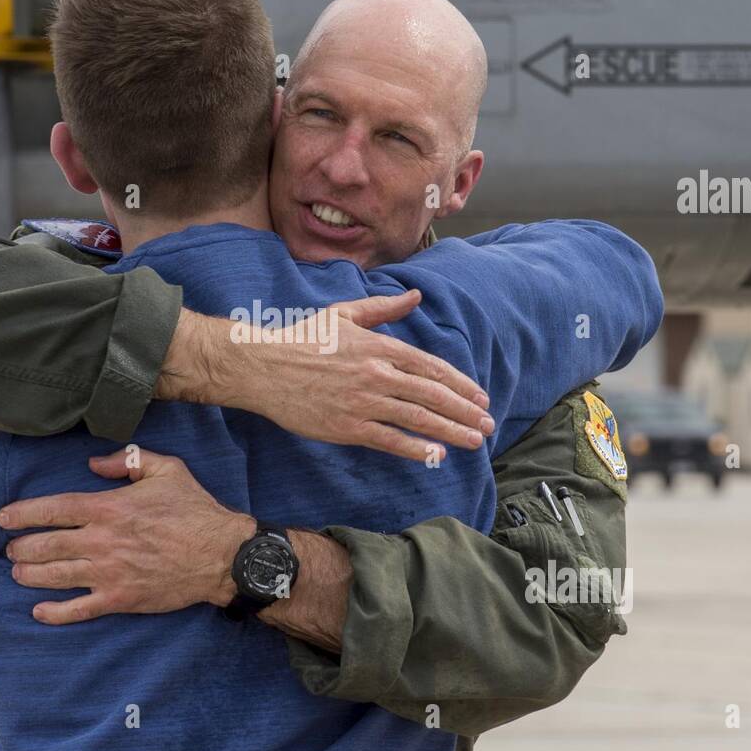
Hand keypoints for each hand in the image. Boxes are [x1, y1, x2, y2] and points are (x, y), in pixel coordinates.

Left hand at [0, 448, 251, 623]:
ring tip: (19, 571)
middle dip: (22, 547)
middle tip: (12, 548)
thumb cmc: (195, 510)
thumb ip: (128, 460)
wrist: (221, 554)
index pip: (54, 509)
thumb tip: (94, 464)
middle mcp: (102, 541)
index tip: (3, 518)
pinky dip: (54, 613)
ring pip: (55, 577)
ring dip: (30, 574)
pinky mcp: (120, 599)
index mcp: (109, 508)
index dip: (23, 514)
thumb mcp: (167, 469)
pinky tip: (39, 612)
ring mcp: (109, 573)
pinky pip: (78, 609)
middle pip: (47, 545)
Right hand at [158, 290, 493, 461]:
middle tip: (487, 425)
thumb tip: (415, 296)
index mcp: (378, 347)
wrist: (263, 366)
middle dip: (464, 411)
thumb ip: (383, 308)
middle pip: (431, 395)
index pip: (430, 367)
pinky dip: (414, 448)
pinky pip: (389, 439)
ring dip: (450, 431)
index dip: (459, 384)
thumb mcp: (345, 314)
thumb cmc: (302, 339)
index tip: (479, 397)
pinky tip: (435, 454)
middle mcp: (376, 374)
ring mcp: (363, 402)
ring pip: (416, 418)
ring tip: (473, 441)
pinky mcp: (347, 426)